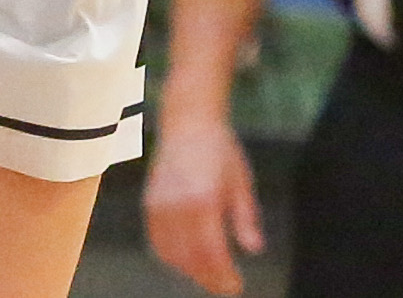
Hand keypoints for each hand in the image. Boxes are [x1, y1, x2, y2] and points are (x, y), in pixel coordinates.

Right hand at [142, 108, 265, 295]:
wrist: (188, 120)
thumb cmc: (220, 149)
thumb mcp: (241, 182)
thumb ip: (245, 218)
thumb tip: (253, 249)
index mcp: (203, 197)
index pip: (211, 250)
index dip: (223, 274)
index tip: (236, 286)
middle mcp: (177, 203)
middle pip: (190, 256)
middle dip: (208, 277)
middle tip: (225, 286)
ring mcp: (159, 203)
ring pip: (170, 252)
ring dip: (189, 270)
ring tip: (207, 275)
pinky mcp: (149, 201)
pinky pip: (156, 239)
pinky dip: (169, 256)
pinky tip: (185, 260)